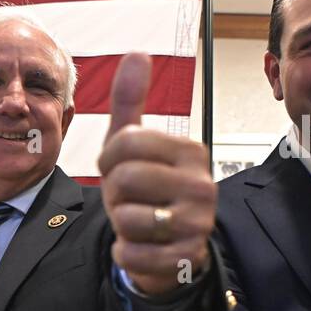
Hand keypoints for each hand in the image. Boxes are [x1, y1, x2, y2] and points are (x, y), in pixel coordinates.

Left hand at [98, 52, 215, 295]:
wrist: (170, 249)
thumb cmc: (147, 191)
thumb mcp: (135, 148)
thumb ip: (131, 103)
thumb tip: (137, 52)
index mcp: (190, 151)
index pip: (124, 142)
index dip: (108, 159)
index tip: (120, 169)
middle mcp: (203, 184)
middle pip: (123, 179)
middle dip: (115, 194)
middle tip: (130, 200)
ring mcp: (199, 223)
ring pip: (126, 218)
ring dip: (121, 225)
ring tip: (139, 222)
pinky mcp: (185, 259)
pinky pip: (130, 253)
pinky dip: (126, 253)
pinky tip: (144, 247)